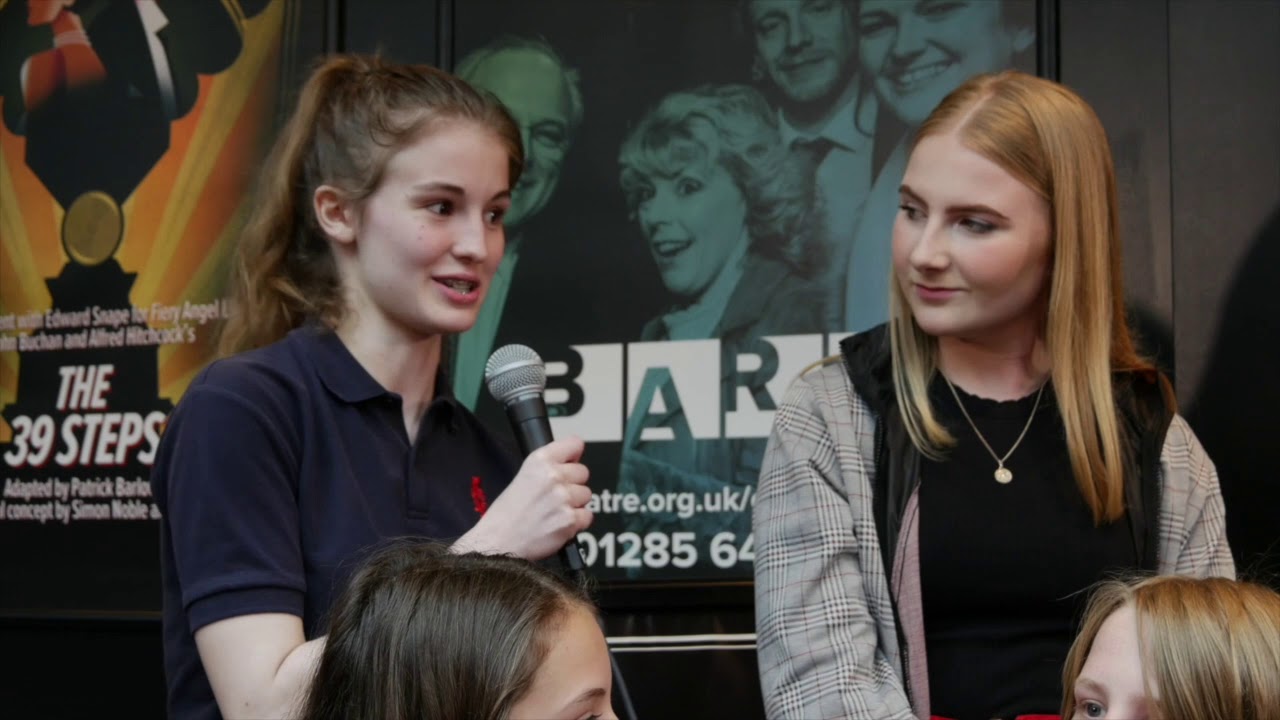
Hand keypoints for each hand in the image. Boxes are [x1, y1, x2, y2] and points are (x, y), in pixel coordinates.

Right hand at [457, 436, 592, 560]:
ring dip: (575, 504)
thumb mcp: (523, 476)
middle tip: (556, 496)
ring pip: (586, 494)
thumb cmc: (506, 513)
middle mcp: (553, 476)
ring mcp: (563, 498)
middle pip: (583, 472)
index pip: (574, 444)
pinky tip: (559, 524)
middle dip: (573, 483)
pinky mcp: (570, 520)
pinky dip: (577, 522)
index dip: (573, 455)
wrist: (498, 542)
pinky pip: (587, 516)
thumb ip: (548, 467)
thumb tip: (571, 463)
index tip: (570, 462)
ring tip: (555, 512)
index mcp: (539, 460)